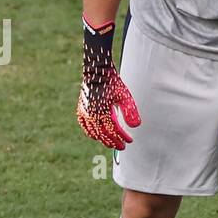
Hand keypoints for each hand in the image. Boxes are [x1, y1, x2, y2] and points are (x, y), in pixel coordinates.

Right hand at [77, 19, 140, 149]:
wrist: (97, 72)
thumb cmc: (113, 83)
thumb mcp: (125, 96)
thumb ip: (130, 112)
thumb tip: (135, 126)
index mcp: (102, 111)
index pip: (113, 130)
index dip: (122, 137)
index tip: (129, 141)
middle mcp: (91, 114)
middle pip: (103, 134)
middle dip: (113, 141)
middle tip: (122, 146)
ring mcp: (85, 112)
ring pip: (94, 132)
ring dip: (103, 139)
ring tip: (112, 142)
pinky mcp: (81, 110)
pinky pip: (85, 126)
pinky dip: (91, 133)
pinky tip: (98, 136)